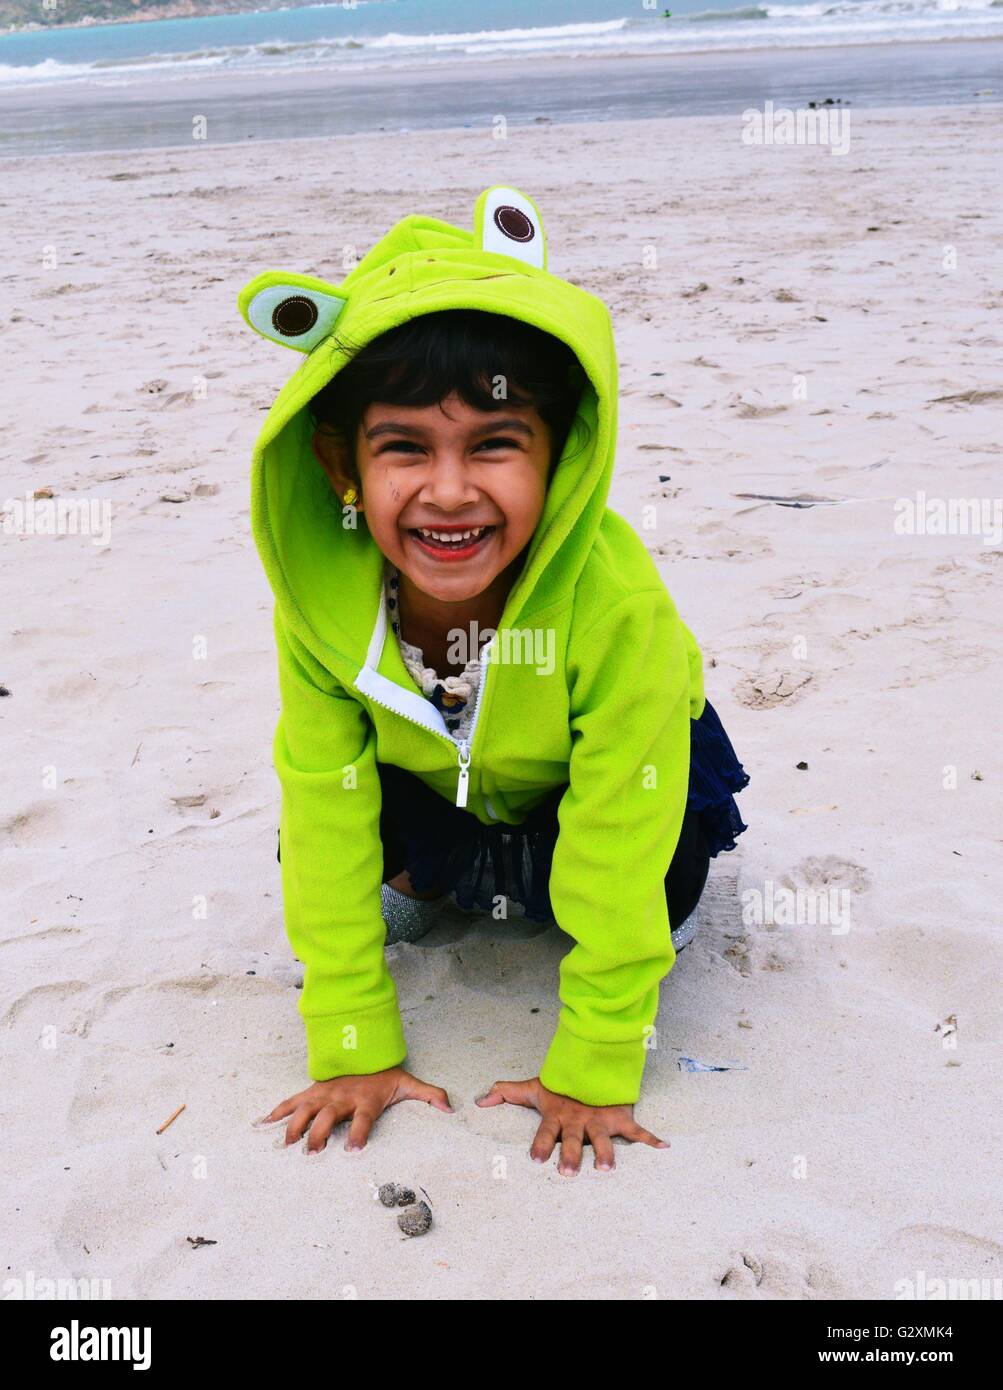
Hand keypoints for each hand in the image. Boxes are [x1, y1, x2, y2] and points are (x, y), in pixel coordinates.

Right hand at [257, 1067, 452, 1153]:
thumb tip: (450, 1107)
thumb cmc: (384, 1077)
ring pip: (305, 1110)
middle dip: (319, 1135)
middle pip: (327, 1118)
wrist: (363, 1051)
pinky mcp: (311, 1092)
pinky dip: (276, 1112)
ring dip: (295, 1127)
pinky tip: (262, 1123)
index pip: (363, 1119)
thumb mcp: (408, 1084)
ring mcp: (324, 1095)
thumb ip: (429, 1095)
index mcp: (365, 1100)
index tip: (353, 1149)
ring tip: (287, 1145)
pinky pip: (291, 1102)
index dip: (359, 1133)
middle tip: (312, 1152)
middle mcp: (342, 1098)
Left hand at [475, 1076, 668, 1174]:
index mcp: (557, 1117)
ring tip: (606, 1169)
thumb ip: (506, 1093)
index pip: (545, 1133)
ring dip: (605, 1154)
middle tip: (566, 1172)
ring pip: (603, 1140)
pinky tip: (664, 1149)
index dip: (540, 1144)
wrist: (591, 1064)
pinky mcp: (620, 1119)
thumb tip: (479, 1102)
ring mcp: (600, 1121)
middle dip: (570, 1156)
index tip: (534, 1158)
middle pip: (573, 1141)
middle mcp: (578, 1121)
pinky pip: (637, 1131)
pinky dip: (652, 1140)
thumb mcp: (533, 1088)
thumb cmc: (561, 1085)